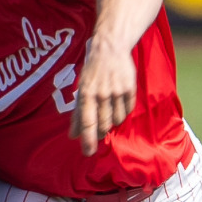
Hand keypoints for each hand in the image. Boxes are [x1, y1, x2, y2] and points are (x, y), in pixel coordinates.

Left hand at [70, 39, 136, 155]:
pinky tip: (118, 104)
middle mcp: (101, 94)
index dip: (87, 140)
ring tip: (108, 111)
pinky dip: (122, 112)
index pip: (87, 122)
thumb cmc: (92, 70)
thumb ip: (77, 114)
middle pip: (103, 124)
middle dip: (100, 132)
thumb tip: (72, 135)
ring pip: (116, 120)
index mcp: (86, 94)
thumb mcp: (81, 89)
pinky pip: (127, 111)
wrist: (110, 48)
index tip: (88, 153)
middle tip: (99, 131)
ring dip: (112, 122)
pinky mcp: (129, 89)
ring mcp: (117, 91)